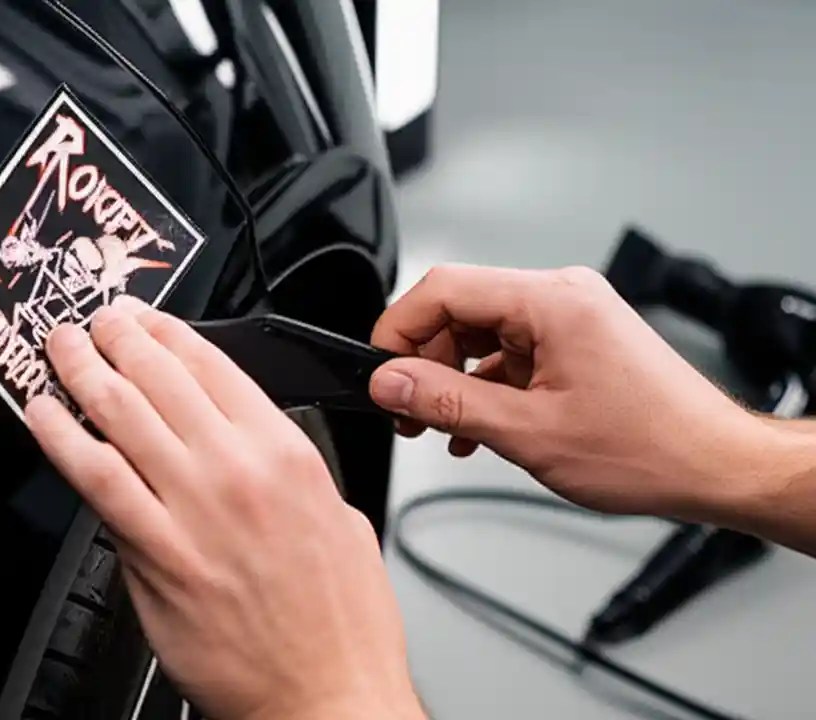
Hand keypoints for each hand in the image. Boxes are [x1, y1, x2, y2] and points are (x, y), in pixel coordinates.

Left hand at [25, 297, 422, 719]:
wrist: (328, 694)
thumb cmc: (339, 621)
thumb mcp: (339, 518)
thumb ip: (289, 474)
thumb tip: (251, 452)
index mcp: (286, 453)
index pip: (213, 364)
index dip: (166, 330)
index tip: (142, 318)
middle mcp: (238, 469)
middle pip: (159, 375)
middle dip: (115, 336)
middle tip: (91, 322)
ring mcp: (194, 510)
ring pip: (121, 414)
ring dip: (80, 370)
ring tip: (58, 348)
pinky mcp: (158, 556)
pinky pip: (97, 479)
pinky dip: (62, 439)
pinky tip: (40, 415)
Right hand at [368, 264, 779, 519]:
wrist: (715, 465)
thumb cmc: (650, 447)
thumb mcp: (528, 431)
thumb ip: (447, 402)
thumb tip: (389, 381)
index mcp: (552, 300)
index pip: (443, 288)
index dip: (398, 331)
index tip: (379, 374)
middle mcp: (562, 296)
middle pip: (459, 308)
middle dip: (424, 361)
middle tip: (408, 411)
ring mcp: (571, 318)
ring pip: (481, 332)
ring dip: (453, 379)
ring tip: (442, 427)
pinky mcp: (576, 341)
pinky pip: (509, 351)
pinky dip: (485, 386)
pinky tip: (476, 427)